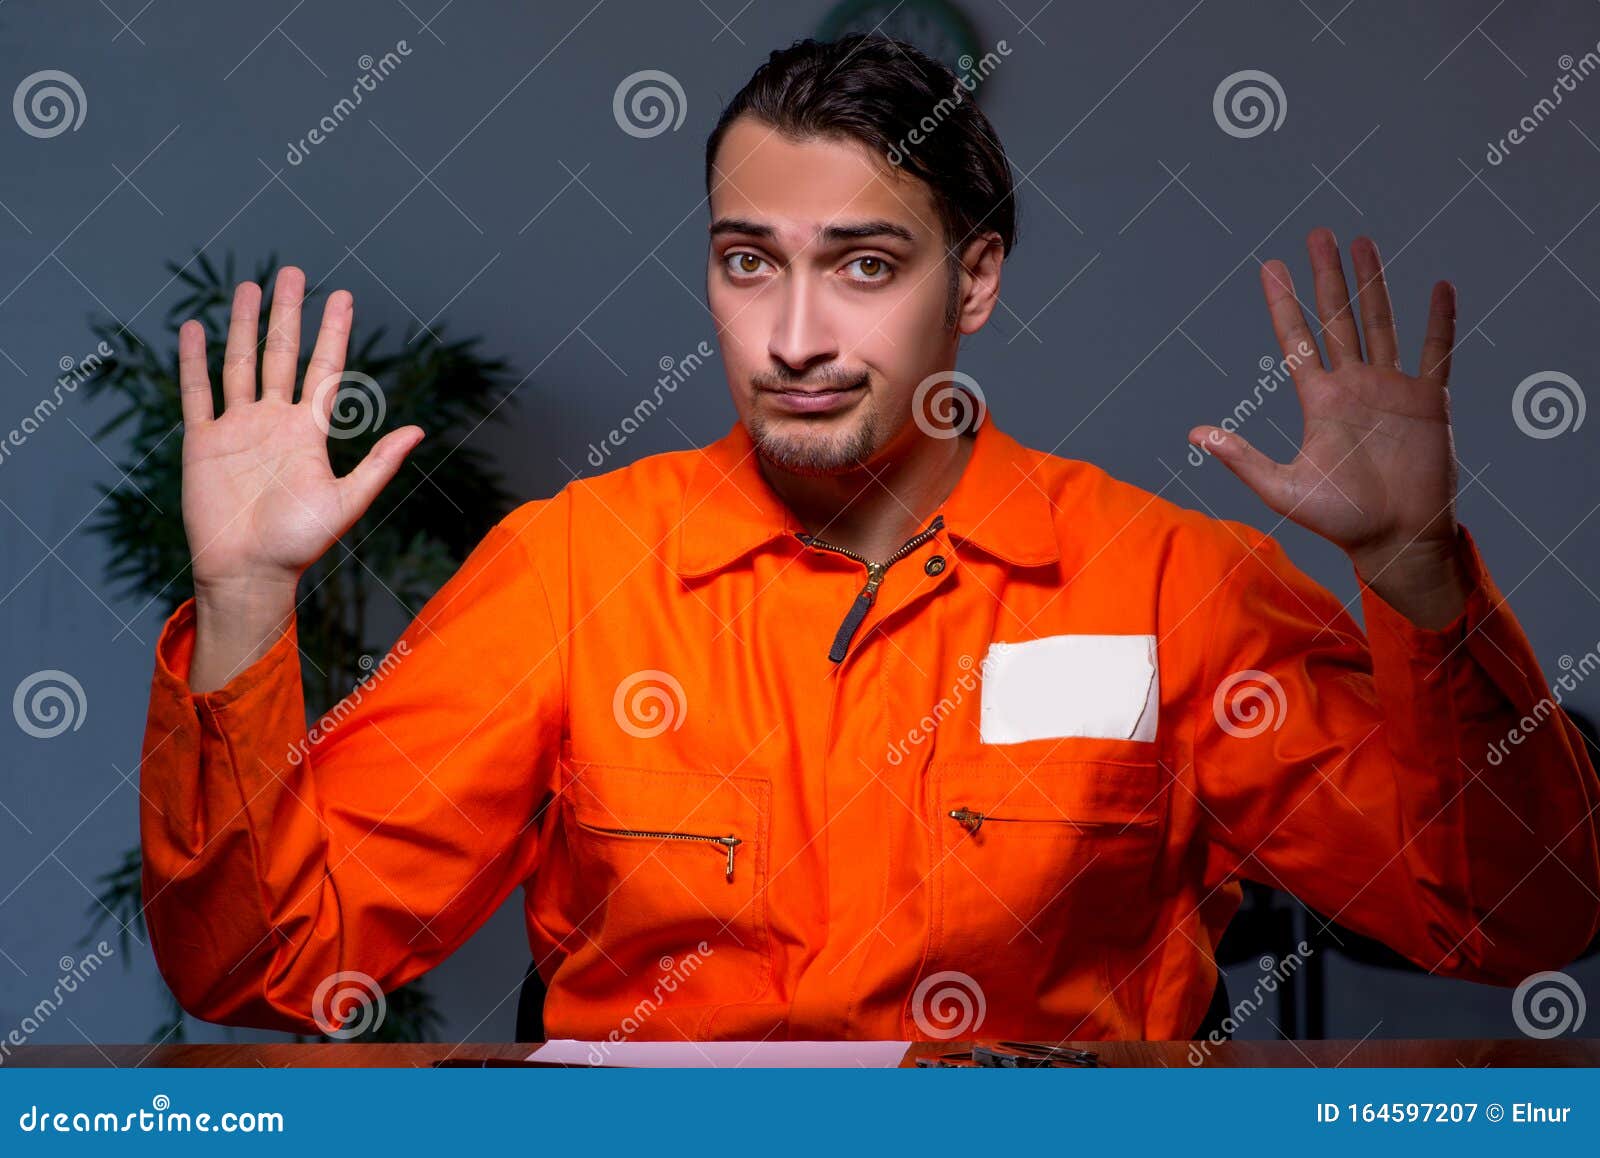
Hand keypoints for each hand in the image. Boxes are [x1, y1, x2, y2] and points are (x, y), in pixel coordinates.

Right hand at [179, 267, 424, 591]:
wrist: (249, 571)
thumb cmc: (299, 544)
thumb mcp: (347, 501)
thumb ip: (378, 463)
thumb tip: (418, 431)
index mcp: (309, 432)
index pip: (324, 369)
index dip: (333, 332)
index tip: (342, 296)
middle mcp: (274, 422)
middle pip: (282, 354)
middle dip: (287, 313)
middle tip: (293, 271)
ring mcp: (238, 428)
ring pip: (240, 363)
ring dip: (243, 325)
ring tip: (249, 286)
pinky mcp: (203, 442)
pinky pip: (197, 393)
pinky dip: (194, 361)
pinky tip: (195, 329)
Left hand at [1188, 228, 1469, 624]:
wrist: (1395, 539)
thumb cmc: (1340, 520)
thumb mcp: (1281, 488)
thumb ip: (1241, 458)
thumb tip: (1193, 435)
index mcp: (1319, 400)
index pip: (1296, 339)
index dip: (1283, 303)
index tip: (1270, 267)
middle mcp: (1353, 385)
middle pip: (1337, 317)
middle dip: (1327, 276)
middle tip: (1318, 234)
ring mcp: (1392, 388)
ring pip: (1381, 321)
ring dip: (1373, 282)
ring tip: (1363, 243)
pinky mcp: (1429, 400)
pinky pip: (1436, 352)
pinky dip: (1439, 320)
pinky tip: (1439, 288)